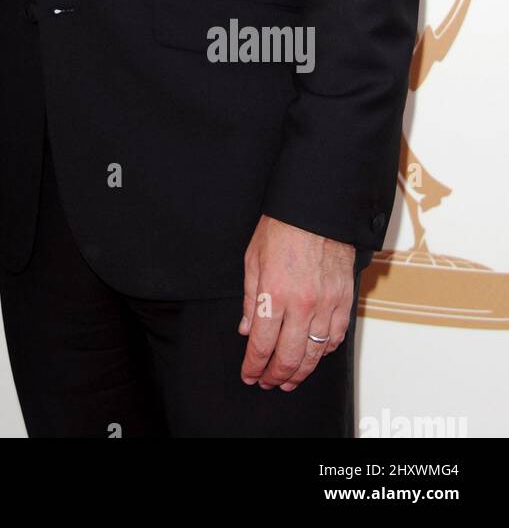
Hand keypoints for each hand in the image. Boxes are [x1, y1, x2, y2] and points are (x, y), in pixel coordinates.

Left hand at [239, 214, 354, 390]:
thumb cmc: (280, 229)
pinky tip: (314, 356)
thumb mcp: (253, 259)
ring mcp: (327, 305)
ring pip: (315, 354)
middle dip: (275, 376)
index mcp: (274, 294)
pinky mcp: (344, 300)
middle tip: (267, 383)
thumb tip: (247, 330)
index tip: (249, 375)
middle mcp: (302, 305)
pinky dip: (324, 352)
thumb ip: (250, 299)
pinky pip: (336, 337)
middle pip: (289, 357)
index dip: (254, 365)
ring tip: (289, 380)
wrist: (316, 210)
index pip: (262, 344)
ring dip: (300, 372)